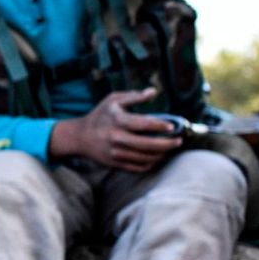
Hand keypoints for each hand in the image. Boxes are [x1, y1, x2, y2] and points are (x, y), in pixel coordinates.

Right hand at [49, 87, 180, 171]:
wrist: (80, 137)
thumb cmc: (100, 115)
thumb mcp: (113, 100)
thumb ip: (134, 96)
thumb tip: (153, 92)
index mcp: (117, 120)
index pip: (144, 124)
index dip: (161, 126)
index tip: (172, 127)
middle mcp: (116, 137)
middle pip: (148, 144)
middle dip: (167, 144)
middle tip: (178, 141)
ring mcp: (116, 152)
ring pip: (145, 158)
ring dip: (161, 154)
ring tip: (169, 149)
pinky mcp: (115, 163)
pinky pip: (138, 167)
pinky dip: (150, 163)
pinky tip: (156, 157)